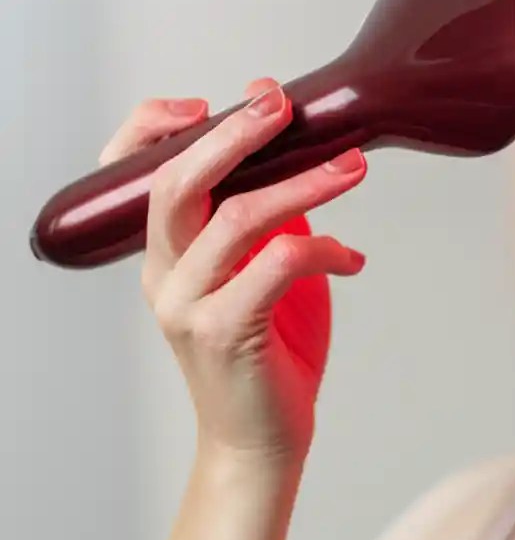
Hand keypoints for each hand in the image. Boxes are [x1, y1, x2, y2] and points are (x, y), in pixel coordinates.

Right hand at [99, 78, 367, 462]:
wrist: (262, 439)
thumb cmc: (268, 350)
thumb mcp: (267, 268)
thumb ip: (271, 212)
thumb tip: (290, 141)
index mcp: (166, 252)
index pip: (135, 173)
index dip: (155, 126)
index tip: (207, 100)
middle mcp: (164, 274)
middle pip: (177, 182)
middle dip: (233, 134)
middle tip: (281, 104)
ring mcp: (188, 305)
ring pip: (235, 218)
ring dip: (304, 183)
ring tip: (353, 166)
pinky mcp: (225, 332)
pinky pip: (278, 265)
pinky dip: (325, 249)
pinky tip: (353, 259)